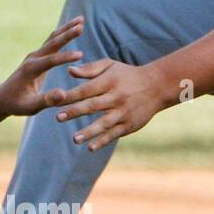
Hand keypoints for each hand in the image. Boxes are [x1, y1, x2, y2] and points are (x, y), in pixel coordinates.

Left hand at [0, 17, 84, 115]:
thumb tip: (63, 94)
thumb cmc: (17, 104)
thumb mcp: (30, 106)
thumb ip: (46, 100)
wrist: (2, 98)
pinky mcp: (38, 56)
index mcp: (31, 70)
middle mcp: (33, 59)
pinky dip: (63, 33)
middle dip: (67, 34)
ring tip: (81, 19)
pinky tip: (73, 28)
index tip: (80, 55)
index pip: (50, 61)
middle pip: (52, 43)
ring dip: (67, 29)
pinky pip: (52, 41)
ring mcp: (35, 55)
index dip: (65, 57)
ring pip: (53, 38)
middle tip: (82, 25)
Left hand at [49, 58, 171, 151]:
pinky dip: (102, 141)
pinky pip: (114, 134)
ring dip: (89, 132)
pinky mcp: (129, 125)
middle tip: (58, 118)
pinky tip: (90, 147)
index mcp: (109, 82)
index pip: (86, 89)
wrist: (157, 86)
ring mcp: (123, 112)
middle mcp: (116, 97)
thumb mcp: (111, 66)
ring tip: (75, 139)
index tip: (55, 100)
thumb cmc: (128, 75)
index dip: (71, 95)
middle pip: (92, 106)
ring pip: (104, 123)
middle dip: (75, 112)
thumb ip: (90, 69)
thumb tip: (69, 70)